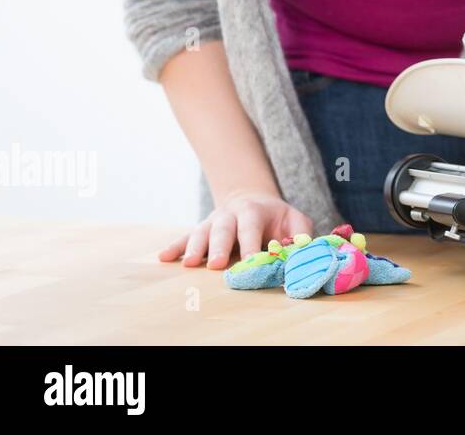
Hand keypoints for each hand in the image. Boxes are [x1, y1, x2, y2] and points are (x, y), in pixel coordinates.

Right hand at [157, 189, 313, 269]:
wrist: (252, 200)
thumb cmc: (277, 218)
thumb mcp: (295, 220)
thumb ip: (301, 234)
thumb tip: (301, 250)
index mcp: (254, 211)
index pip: (251, 227)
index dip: (251, 245)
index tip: (251, 262)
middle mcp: (229, 215)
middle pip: (223, 229)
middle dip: (219, 247)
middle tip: (216, 265)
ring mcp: (212, 222)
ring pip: (200, 233)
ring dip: (193, 248)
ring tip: (188, 264)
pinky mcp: (201, 231)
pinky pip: (185, 237)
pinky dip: (174, 247)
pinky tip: (163, 257)